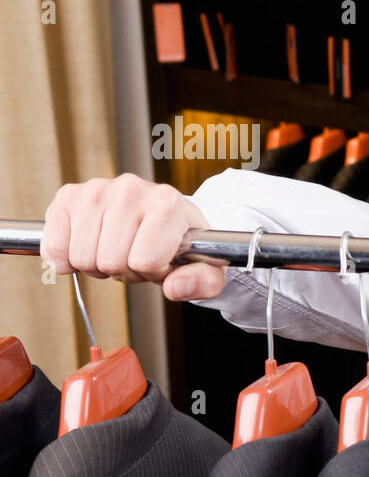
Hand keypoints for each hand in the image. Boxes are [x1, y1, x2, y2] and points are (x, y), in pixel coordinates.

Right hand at [40, 173, 226, 301]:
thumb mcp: (206, 266)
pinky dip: (66, 257)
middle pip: (110, 261)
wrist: (163, 213)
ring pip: (82, 256)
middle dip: (124, 270)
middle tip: (136, 256)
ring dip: (98, 264)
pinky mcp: (70, 195)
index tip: (161, 261)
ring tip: (118, 249)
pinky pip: (54, 244)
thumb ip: (202, 281)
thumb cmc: (181, 241)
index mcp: (167, 203)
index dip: (152, 272)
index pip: (145, 261)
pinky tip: (89, 246)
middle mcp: (131, 189)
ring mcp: (97, 189)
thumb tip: (174, 288)